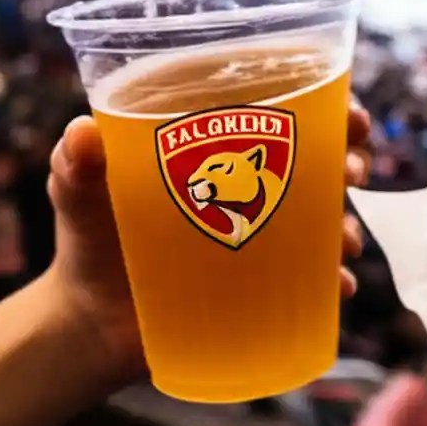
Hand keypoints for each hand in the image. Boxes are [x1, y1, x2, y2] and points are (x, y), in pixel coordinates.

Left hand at [44, 102, 372, 383]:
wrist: (92, 323)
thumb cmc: (89, 241)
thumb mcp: (76, 196)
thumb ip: (75, 166)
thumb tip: (82, 132)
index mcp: (219, 144)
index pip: (284, 107)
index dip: (329, 102)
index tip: (351, 114)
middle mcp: (253, 183)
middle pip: (322, 157)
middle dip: (350, 159)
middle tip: (351, 174)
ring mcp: (266, 234)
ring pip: (328, 216)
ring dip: (349, 222)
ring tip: (344, 242)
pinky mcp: (268, 283)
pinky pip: (315, 279)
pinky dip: (334, 282)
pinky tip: (339, 287)